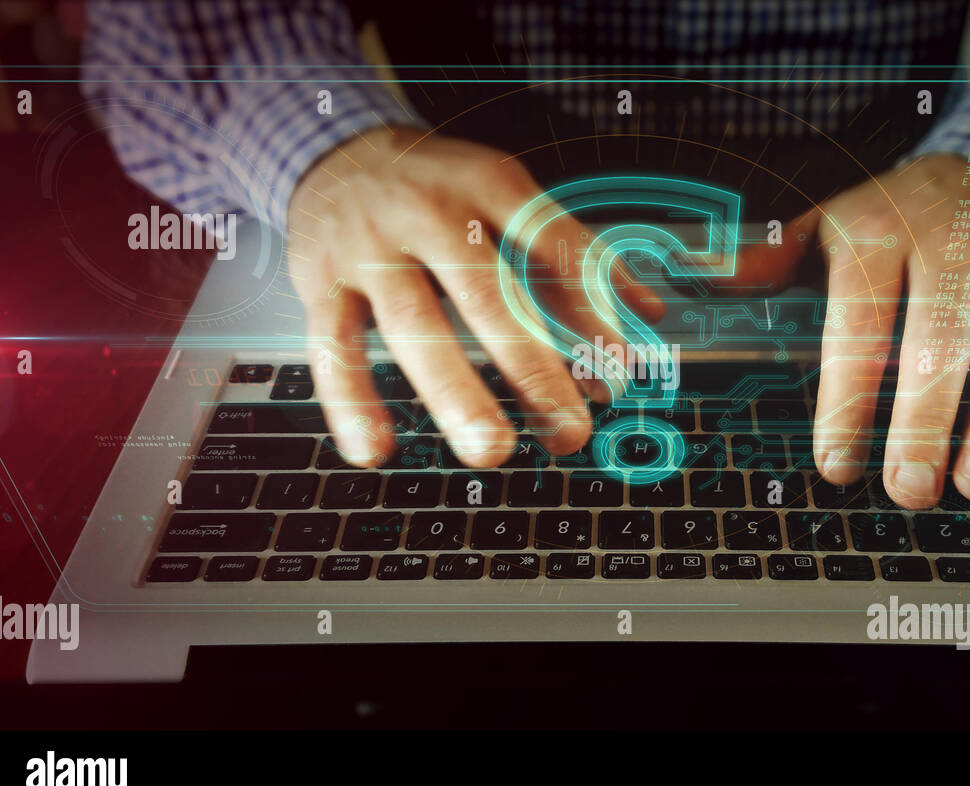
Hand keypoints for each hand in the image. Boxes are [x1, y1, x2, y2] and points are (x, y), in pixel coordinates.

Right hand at [286, 126, 661, 467]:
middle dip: (531, 368)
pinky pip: (334, 347)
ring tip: (491, 450)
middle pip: (487, 295)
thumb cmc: (440, 187)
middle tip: (568, 430)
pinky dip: (353, 402)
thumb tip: (650, 311)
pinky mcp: (320, 281)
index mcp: (490, 184)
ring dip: (454, 393)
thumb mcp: (507, 197)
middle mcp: (430, 211)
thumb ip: (573, 255)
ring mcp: (371, 247)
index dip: (590, 312)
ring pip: (413, 325)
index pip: (552, 248)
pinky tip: (378, 450)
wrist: (335, 151)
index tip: (620, 374)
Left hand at [739, 154, 969, 507]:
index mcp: (882, 230)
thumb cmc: (890, 211)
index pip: (861, 322)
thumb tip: (704, 279)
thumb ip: (771, 260)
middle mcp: (956, 243)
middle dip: (925, 420)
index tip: (835, 463)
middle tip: (909, 490)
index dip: (848, 397)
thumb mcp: (826, 221)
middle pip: (942, 340)